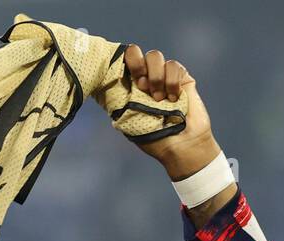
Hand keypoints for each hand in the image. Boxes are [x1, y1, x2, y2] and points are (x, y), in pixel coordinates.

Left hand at [123, 47, 217, 179]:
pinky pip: (173, 65)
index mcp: (129, 87)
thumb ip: (118, 101)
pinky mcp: (182, 77)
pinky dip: (171, 82)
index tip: (126, 77)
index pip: (121, 62)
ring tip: (159, 99)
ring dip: (155, 77)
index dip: (121, 62)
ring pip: (155, 56)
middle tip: (142, 86)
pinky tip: (173, 98)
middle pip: (135, 51)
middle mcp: (146, 77)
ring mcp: (164, 76)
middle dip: (137, 65)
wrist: (181, 146)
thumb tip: (102, 85)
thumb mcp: (128, 122)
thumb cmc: (153, 138)